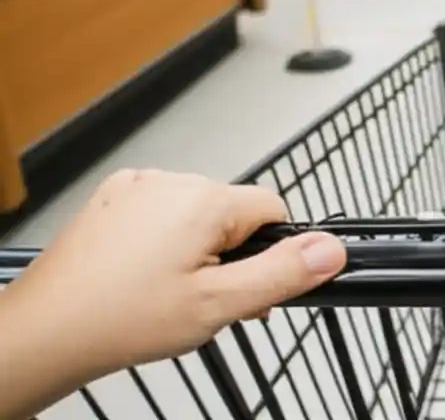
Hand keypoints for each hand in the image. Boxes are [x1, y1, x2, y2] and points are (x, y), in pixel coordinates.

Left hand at [0, 170, 345, 418]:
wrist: (43, 332)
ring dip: (197, 249)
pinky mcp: (110, 200)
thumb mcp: (218, 305)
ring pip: (197, 214)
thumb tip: (332, 249)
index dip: (267, 253)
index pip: (272, 209)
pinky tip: (143, 277)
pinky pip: (160, 212)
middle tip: (205, 302)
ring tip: (168, 293)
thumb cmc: (120, 320)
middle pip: (233, 212)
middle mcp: (170, 181)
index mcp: (203, 200)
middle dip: (231, 255)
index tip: (245, 288)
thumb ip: (281, 273)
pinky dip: (162, 241)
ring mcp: (136, 187)